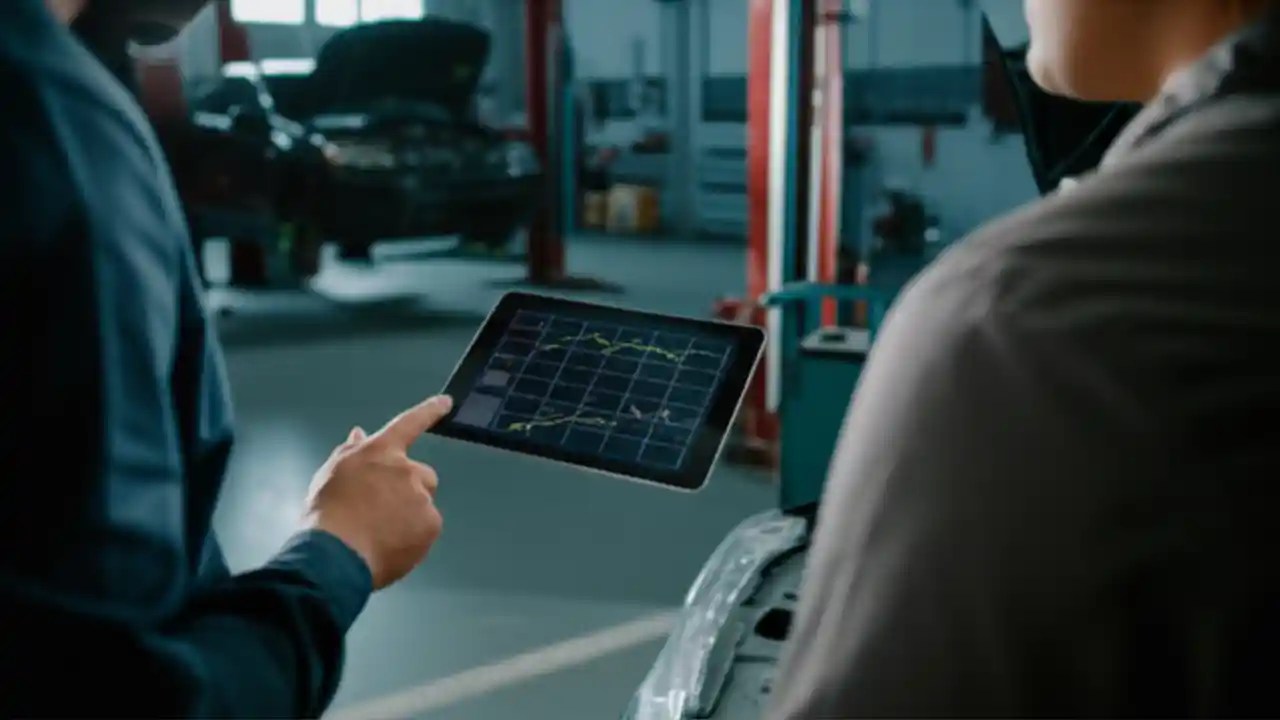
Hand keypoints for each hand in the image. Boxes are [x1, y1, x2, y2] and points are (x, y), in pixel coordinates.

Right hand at [303, 395, 452, 589]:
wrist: (335, 555)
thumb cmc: (325, 513)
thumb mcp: (330, 474)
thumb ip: (350, 452)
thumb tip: (359, 433)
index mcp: (380, 452)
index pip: (408, 424)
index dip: (428, 411)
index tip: (446, 402)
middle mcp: (406, 470)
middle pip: (422, 475)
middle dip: (411, 488)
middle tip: (385, 510)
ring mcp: (422, 497)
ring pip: (423, 504)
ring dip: (410, 514)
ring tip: (381, 534)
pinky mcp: (431, 524)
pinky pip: (426, 529)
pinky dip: (414, 537)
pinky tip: (391, 547)